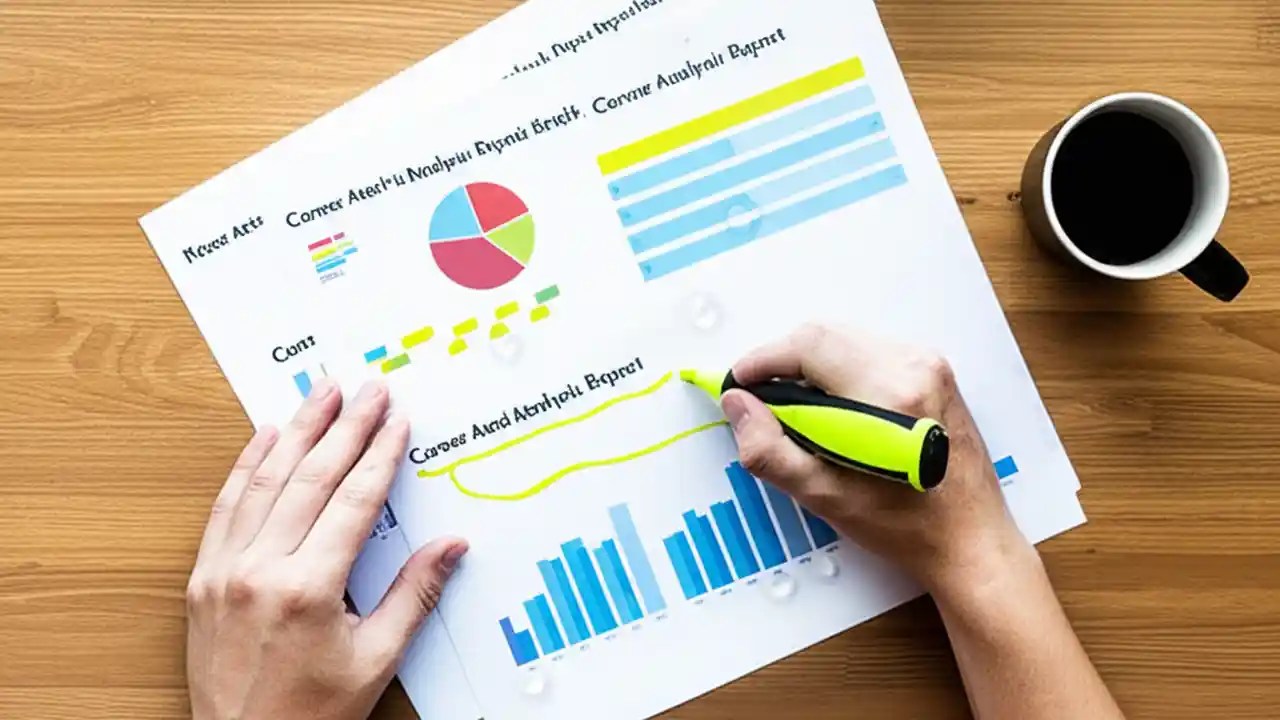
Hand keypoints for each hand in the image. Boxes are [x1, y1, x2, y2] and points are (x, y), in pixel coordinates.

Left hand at [186, 380, 467, 719]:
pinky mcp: (204, 579)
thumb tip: (452, 546)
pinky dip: (247, 465)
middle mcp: (260, 571)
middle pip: (310, 478)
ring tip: (321, 393)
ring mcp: (224, 571)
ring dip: (296, 430)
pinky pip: (226, 506)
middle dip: (345, 428)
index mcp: (307, 590)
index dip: (379, 456)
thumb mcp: (375, 661)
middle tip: (368, 390)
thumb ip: (415, 595)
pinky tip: (265, 436)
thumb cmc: (309, 715)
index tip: (396, 421)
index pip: (353, 502)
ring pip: (265, 481)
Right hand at [721, 324, 1032, 597]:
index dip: (761, 361)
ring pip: (845, 339)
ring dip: (811, 367)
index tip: (739, 385)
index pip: (807, 345)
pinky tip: (838, 412)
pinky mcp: (934, 371)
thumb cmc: (908, 526)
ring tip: (803, 415)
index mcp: (888, 395)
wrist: (970, 537)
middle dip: (784, 363)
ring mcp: (928, 365)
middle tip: (765, 404)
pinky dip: (840, 371)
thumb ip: (769, 449)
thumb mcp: (825, 496)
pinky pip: (869, 351)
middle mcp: (913, 368)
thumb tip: (738, 405)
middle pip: (824, 334)